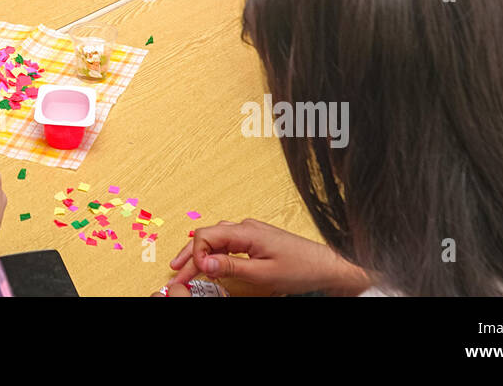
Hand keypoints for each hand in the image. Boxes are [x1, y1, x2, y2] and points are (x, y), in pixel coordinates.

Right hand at [167, 218, 370, 295]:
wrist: (326, 266)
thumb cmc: (301, 268)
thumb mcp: (263, 273)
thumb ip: (231, 267)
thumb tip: (205, 262)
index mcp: (246, 231)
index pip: (207, 235)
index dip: (197, 253)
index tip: (196, 272)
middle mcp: (246, 227)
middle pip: (208, 236)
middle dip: (190, 254)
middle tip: (176, 272)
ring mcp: (252, 232)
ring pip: (216, 239)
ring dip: (200, 253)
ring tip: (185, 267)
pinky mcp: (257, 240)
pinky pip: (228, 243)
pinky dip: (214, 252)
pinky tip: (209, 260)